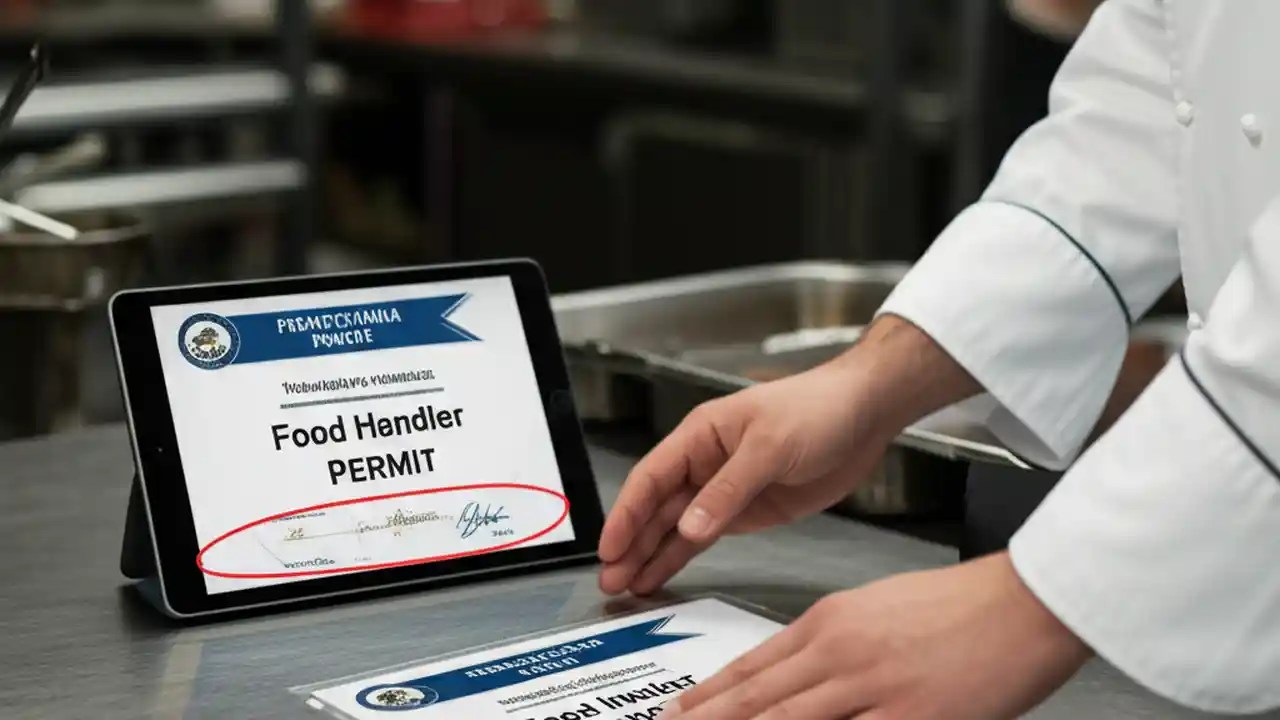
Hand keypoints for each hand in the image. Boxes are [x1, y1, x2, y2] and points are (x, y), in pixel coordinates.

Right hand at [598, 316, 979, 595]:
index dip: (626, 514)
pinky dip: (682, 556)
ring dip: (650, 555)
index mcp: (700, 436)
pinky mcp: (747, 511)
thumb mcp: (769, 448)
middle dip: (631, 544)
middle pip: (657, 508)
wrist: (865, 414)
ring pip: (676, 527)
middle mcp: (704, 463)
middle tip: (610, 581)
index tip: (609, 547)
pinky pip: (706, 536)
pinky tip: (660, 575)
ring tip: (624, 588)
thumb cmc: (816, 410)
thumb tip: (689, 529)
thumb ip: (728, 491)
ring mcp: (724, 490)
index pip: (651, 478)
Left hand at [662, 553, 1091, 719]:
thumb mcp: (874, 609)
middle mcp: (838, 653)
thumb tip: (790, 672)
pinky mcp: (909, 717)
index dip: (708, 697)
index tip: (675, 713)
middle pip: (757, 699)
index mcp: (828, 622)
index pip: (751, 666)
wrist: (1022, 602)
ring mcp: (871, 688)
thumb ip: (829, 642)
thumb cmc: (957, 605)